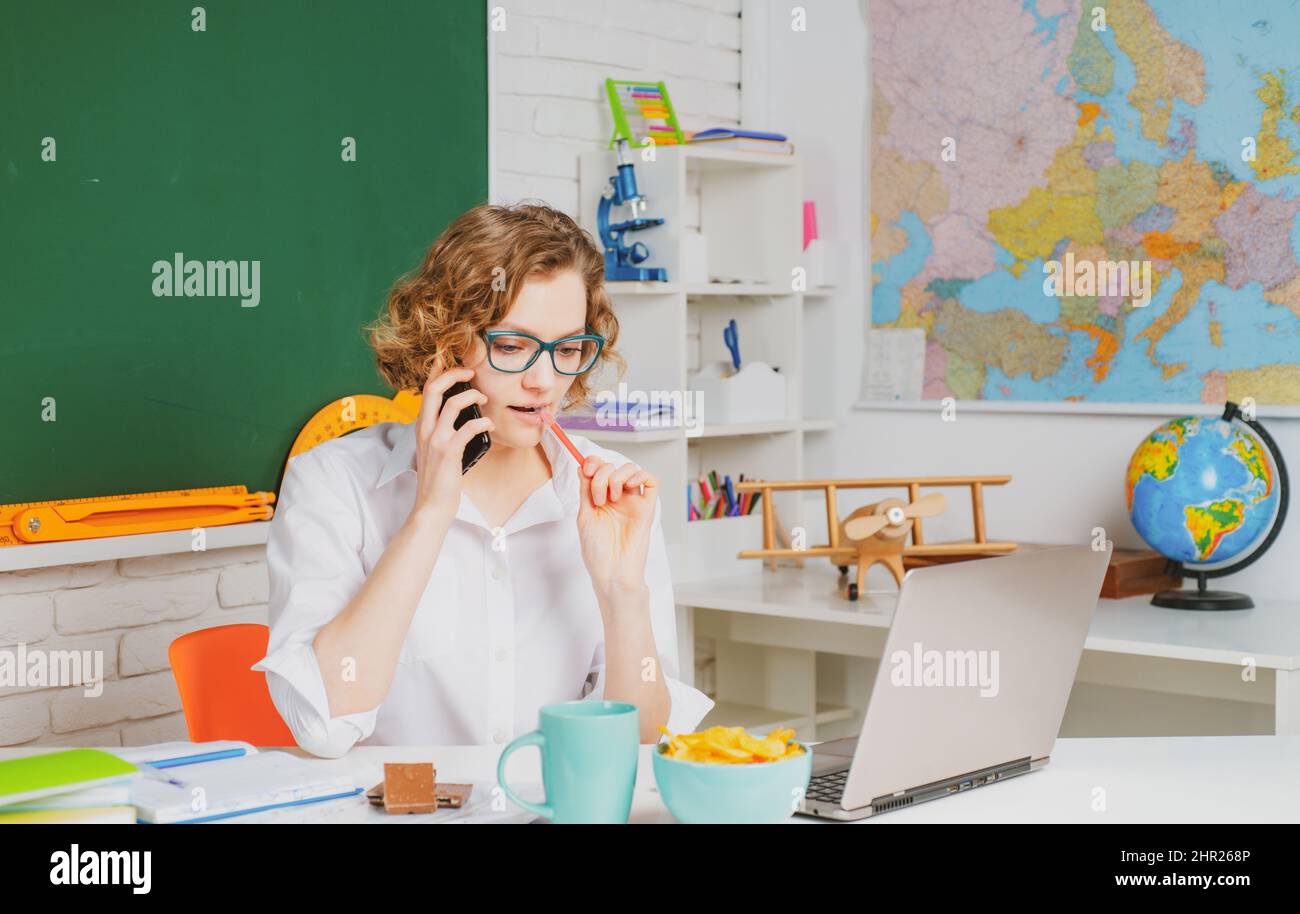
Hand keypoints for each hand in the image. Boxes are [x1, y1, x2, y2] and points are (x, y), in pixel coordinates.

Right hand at [408, 367, 494, 526]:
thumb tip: (464, 418)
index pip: (426, 390)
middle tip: (471, 372)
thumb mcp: (435, 450)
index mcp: (422, 427)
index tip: (455, 364)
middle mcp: (425, 429)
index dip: (439, 372)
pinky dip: (483, 422)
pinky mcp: (449, 452)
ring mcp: (436, 440)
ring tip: (484, 398)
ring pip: (452, 404)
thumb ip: (442, 432)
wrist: (431, 506)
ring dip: (472, 396)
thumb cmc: (438, 479)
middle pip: (434, 388)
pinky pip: (468, 428)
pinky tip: (490, 425)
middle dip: (454, 374)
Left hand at [575, 455, 658, 600]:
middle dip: (601, 475)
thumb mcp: (585, 516)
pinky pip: (651, 482)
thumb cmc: (597, 551)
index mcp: (600, 499)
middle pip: (613, 467)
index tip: (586, 468)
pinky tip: (629, 486)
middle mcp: (617, 498)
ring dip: (617, 476)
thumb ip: (586, 491)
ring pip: (632, 469)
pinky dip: (641, 476)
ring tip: (611, 497)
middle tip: (598, 498)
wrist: (612, 572)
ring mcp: (633, 502)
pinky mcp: (647, 508)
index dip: (593, 462)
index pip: (599, 469)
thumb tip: (583, 466)